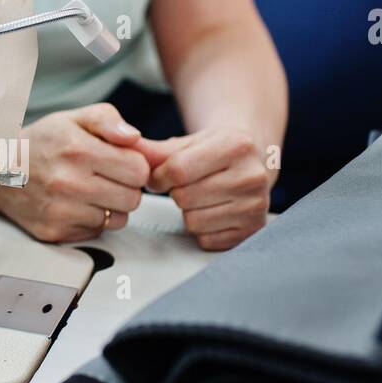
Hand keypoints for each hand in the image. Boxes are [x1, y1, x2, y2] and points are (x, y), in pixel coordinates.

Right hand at [0, 103, 149, 242]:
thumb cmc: (39, 144)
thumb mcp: (72, 119)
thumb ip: (108, 120)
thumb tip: (135, 138)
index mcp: (78, 150)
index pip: (138, 170)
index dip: (136, 165)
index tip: (123, 162)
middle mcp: (69, 183)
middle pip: (133, 199)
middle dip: (126, 188)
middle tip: (108, 177)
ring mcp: (62, 211)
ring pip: (118, 220)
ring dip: (111, 207)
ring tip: (92, 191)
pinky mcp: (56, 232)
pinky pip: (97, 232)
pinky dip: (93, 220)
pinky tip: (77, 204)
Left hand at [135, 127, 272, 250]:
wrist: (252, 161)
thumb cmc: (217, 151)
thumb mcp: (188, 143)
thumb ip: (155, 151)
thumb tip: (126, 150)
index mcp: (236, 145)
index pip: (179, 170)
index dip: (159, 177)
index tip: (160, 177)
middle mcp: (251, 175)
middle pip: (184, 198)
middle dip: (176, 193)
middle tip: (186, 186)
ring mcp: (255, 205)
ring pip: (194, 222)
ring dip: (188, 212)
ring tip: (200, 197)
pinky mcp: (252, 230)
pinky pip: (207, 239)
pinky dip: (202, 229)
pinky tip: (213, 211)